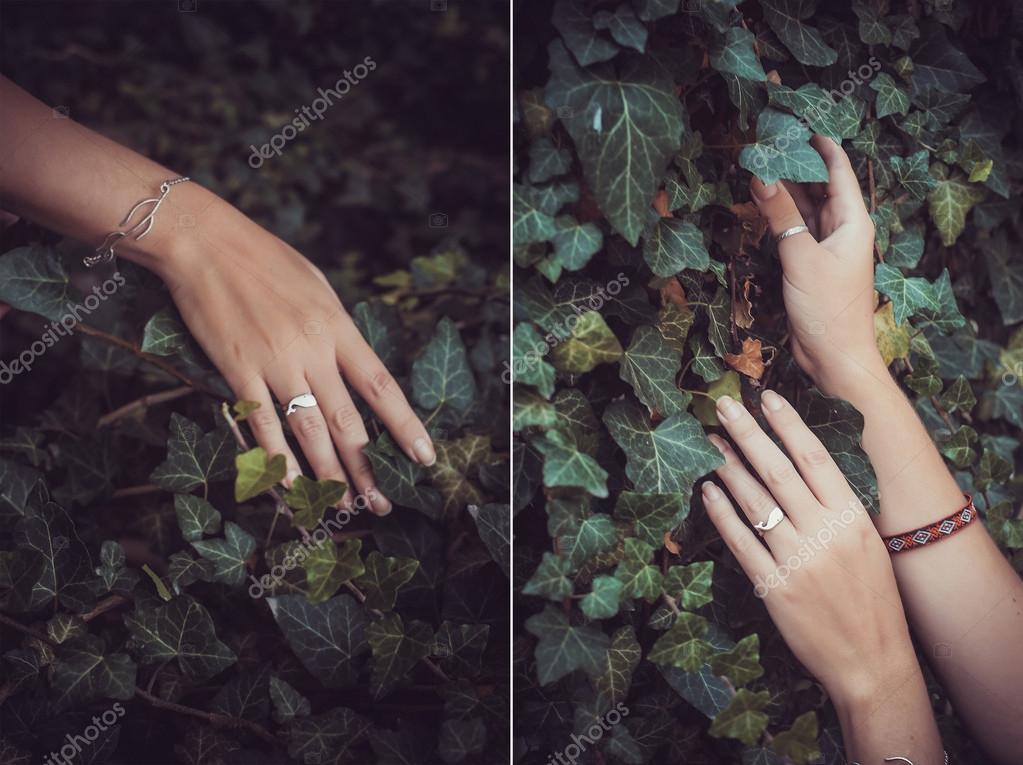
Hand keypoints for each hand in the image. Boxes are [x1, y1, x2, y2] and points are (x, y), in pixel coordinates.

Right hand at [156, 201, 435, 515]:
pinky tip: (290, 488)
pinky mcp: (238, 371)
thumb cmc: (264, 258)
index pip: (381, 386)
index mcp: (337, 326)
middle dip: (366, 466)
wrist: (206, 242)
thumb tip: (350, 359)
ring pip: (308, 431)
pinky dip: (277, 461)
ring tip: (343, 507)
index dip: (405, 426)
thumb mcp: (317, 285)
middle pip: (347, 420)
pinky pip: (261, 425)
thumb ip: (336, 327)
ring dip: (328, 474)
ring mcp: (274, 363)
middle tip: (381, 503)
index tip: (425, 456)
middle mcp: (312, 349)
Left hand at [700, 390, 920, 705]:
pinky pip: (741, 542)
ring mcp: (799, 560)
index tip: (767, 398)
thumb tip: (805, 467)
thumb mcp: (868, 544)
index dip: (788, 424)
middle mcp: (826, 533)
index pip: (815, 457)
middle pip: (778, 470)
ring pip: (755, 501)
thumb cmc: (872, 600)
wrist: (872, 662)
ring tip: (710, 442)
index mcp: (853, 517)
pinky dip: (722, 514)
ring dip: (729, 467)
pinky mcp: (774, 588)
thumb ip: (839, 507)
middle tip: (724, 405)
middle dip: (748, 433)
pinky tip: (707, 492)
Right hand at [749, 136, 884, 396]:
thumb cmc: (828, 310)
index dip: (819, 144)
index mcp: (852, 222)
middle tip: (767, 140)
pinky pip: (793, 231)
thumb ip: (780, 217)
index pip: (837, 170)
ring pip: (803, 209)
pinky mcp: (808, 265)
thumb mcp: (801, 259)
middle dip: (794, 164)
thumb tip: (760, 176)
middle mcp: (841, 230)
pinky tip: (759, 203)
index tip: (797, 121)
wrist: (834, 359)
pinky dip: (777, 217)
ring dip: (783, 190)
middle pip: (818, 186)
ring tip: (757, 164)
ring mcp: (824, 248)